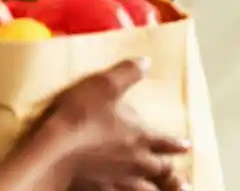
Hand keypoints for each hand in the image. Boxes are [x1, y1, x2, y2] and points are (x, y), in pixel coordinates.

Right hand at [41, 58, 191, 190]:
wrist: (53, 151)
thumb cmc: (80, 117)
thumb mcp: (104, 85)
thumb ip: (127, 73)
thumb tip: (145, 62)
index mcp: (140, 136)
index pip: (166, 141)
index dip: (177, 143)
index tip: (186, 145)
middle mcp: (135, 162)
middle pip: (161, 171)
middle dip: (171, 172)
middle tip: (178, 176)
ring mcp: (118, 180)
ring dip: (156, 190)